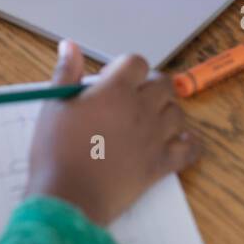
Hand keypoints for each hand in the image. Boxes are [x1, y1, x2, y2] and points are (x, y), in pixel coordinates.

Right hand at [25, 40, 200, 225]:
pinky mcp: (161, 164)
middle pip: (164, 84)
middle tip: (132, 99)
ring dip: (166, 113)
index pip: (137, 62)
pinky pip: (190, 149)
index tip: (111, 82)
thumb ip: (66, 73)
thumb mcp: (54, 107)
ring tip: (148, 121)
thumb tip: (70, 45)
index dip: (126, 69)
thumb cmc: (56, 152)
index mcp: (115, 90)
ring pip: (177, 113)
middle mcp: (141, 109)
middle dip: (150, 86)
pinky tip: (178, 143)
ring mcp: (155, 137)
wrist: (69, 198)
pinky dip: (188, 145)